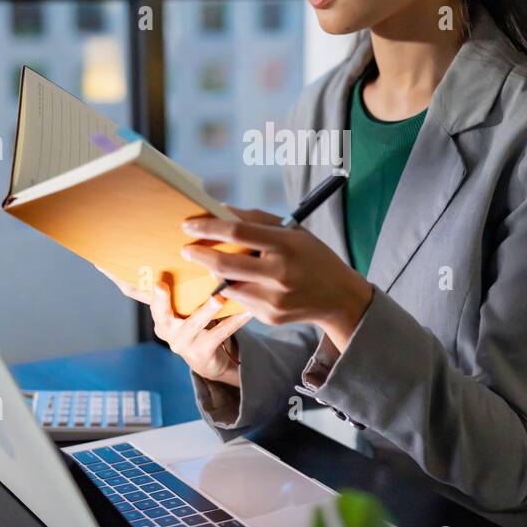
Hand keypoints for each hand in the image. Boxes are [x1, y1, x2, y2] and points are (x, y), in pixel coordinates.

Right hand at [93, 265, 251, 385]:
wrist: (213, 357)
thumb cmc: (199, 317)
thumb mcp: (186, 296)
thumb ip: (179, 274)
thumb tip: (185, 231)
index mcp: (157, 308)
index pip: (133, 290)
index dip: (116, 277)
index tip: (103, 262)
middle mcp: (164, 325)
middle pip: (158, 310)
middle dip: (159, 297)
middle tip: (161, 283)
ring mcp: (182, 341)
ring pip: (194, 323)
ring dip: (207, 309)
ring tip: (219, 296)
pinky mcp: (201, 353)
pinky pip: (219, 335)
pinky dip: (234, 321)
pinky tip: (247, 310)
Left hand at [179, 206, 373, 353]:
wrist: (339, 298)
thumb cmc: (312, 257)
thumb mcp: (292, 231)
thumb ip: (256, 219)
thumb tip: (219, 210)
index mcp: (285, 245)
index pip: (238, 231)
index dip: (208, 227)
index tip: (188, 225)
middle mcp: (279, 273)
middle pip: (225, 265)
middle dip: (200, 256)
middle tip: (186, 249)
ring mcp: (274, 299)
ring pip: (229, 286)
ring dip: (218, 275)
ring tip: (218, 264)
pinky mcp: (270, 316)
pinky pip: (242, 301)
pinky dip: (238, 290)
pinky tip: (249, 284)